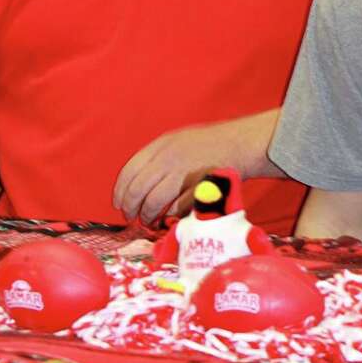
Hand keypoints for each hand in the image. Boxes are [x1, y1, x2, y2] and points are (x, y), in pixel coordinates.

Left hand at [113, 121, 242, 225]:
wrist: (242, 143)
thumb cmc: (211, 144)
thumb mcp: (178, 141)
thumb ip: (157, 158)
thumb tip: (135, 184)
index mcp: (161, 145)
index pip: (129, 171)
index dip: (120, 191)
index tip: (118, 204)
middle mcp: (169, 158)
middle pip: (138, 189)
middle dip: (131, 208)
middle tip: (132, 217)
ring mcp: (184, 173)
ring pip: (154, 201)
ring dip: (148, 216)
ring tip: (149, 221)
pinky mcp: (199, 187)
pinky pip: (177, 207)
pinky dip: (170, 215)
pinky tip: (170, 218)